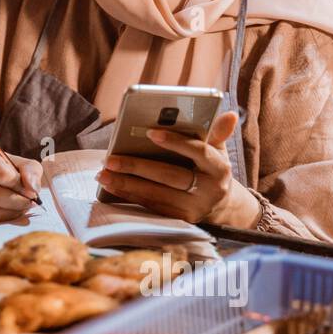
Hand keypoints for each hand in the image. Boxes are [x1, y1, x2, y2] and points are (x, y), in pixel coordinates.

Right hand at [0, 138, 40, 220]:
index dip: (20, 185)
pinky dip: (2, 217)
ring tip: (21, 206)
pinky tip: (6, 210)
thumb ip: (28, 169)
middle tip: (31, 203)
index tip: (32, 191)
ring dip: (13, 212)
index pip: (0, 173)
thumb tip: (34, 189)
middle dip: (19, 201)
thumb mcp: (8, 157)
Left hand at [96, 111, 259, 227]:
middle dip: (137, 166)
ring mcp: (195, 208)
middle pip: (170, 176)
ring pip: (156, 194)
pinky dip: (129, 196)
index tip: (149, 132)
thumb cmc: (210, 167)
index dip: (175, 142)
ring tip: (103, 173)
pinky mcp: (181, 220)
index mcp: (219, 167)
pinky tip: (110, 186)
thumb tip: (230, 113)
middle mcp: (209, 190)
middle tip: (110, 159)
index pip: (198, 151)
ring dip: (126, 184)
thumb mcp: (217, 149)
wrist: (221, 204)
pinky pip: (151, 206)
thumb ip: (216, 132)